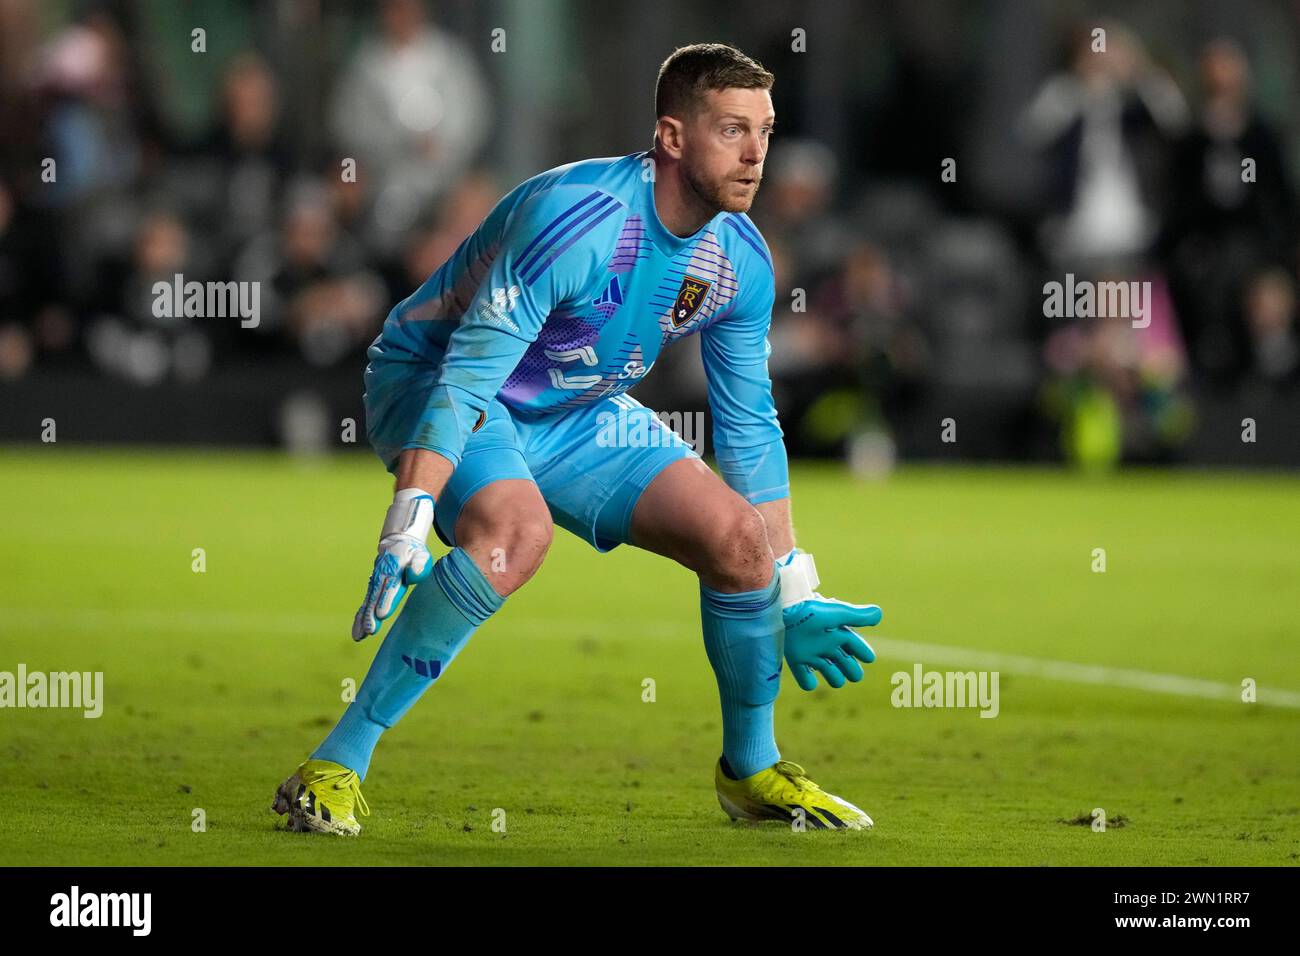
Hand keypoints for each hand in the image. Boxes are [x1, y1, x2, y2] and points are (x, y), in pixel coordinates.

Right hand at [352, 490, 435, 640]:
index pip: (390, 587)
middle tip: (369, 631)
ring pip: (368, 601)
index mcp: (395, 568)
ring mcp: (376, 580)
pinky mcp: (374, 586)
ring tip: (359, 636)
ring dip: (363, 619)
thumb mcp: (420, 553)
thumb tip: (413, 574)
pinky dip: (361, 616)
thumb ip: (418, 565)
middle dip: (371, 615)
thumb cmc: (413, 549)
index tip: (382, 614)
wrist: (399, 537)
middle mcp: (382, 575)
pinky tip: (358, 632)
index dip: (386, 600)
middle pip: (375, 597)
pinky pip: (366, 602)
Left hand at [777, 550, 881, 690]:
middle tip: (851, 671)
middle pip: (847, 665)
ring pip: (831, 674)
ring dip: (834, 678)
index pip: (857, 647)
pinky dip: (809, 682)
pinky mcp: (797, 659)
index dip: (864, 653)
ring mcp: (813, 653)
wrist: (784, 612)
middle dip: (852, 670)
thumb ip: (858, 616)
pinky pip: (806, 680)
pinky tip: (810, 678)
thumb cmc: (811, 611)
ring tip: (833, 674)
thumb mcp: (837, 613)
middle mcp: (828, 644)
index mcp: (838, 633)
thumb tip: (879, 615)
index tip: (868, 657)